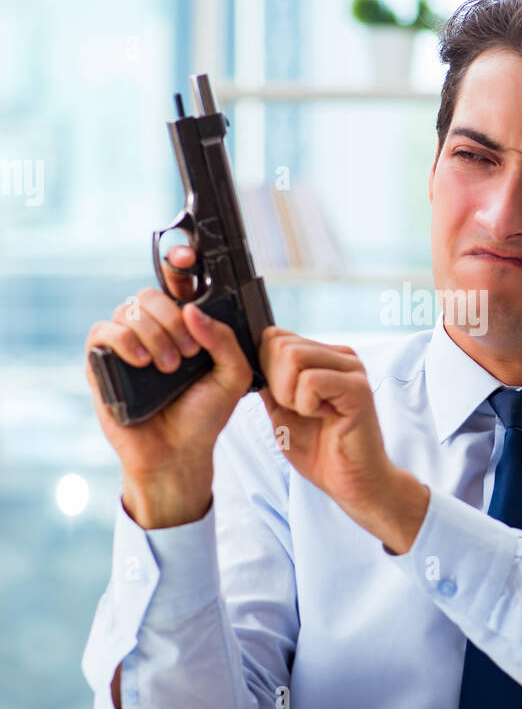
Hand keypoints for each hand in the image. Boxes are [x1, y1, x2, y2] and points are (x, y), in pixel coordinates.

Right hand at [84, 245, 252, 526]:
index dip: (178, 263)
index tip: (186, 255)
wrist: (178, 454)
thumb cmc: (204, 416)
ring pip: (129, 309)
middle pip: (152, 294)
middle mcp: (154, 329)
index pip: (177, 284)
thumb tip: (192, 310)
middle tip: (188, 351)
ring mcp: (126, 343)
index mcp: (184, 326)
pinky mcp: (102, 361)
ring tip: (169, 368)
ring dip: (154, 334)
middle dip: (172, 318)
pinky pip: (102, 330)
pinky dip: (124, 339)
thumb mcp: (232, 375)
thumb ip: (224, 338)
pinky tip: (142, 361)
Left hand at [257, 329, 429, 549]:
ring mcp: (351, 368)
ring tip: (310, 414)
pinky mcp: (358, 388)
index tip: (281, 400)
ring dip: (289, 394)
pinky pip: (311, 381)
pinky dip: (306, 405)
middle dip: (275, 383)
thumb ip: (269, 384)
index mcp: (322, 357)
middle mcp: (340, 355)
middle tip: (298, 411)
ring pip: (292, 356)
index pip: (275, 336)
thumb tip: (249, 359)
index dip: (265, 368)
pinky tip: (324, 417)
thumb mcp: (281, 413)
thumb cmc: (320, 450)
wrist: (352, 482)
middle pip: (280, 344)